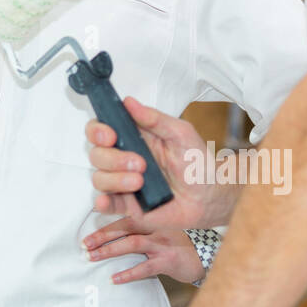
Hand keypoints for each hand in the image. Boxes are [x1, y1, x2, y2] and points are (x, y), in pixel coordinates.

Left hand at [82, 215, 205, 284]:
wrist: (205, 254)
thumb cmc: (178, 242)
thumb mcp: (160, 229)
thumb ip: (142, 227)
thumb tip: (114, 233)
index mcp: (152, 218)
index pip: (125, 215)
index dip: (105, 221)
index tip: (88, 230)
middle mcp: (156, 226)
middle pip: (123, 226)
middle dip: (101, 235)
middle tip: (84, 244)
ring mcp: (162, 243)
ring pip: (131, 243)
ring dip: (109, 250)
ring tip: (92, 257)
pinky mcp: (168, 260)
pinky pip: (145, 267)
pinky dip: (128, 273)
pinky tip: (115, 278)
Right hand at [86, 96, 232, 228]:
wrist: (210, 197)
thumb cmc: (197, 162)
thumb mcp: (181, 133)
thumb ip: (155, 118)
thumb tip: (129, 102)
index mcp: (132, 137)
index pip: (101, 129)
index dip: (97, 130)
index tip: (110, 135)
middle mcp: (122, 158)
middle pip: (96, 154)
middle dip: (113, 158)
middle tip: (140, 163)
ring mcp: (123, 182)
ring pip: (99, 178)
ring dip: (115, 179)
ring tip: (140, 182)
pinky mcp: (127, 205)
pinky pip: (105, 204)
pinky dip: (102, 202)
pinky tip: (107, 200)